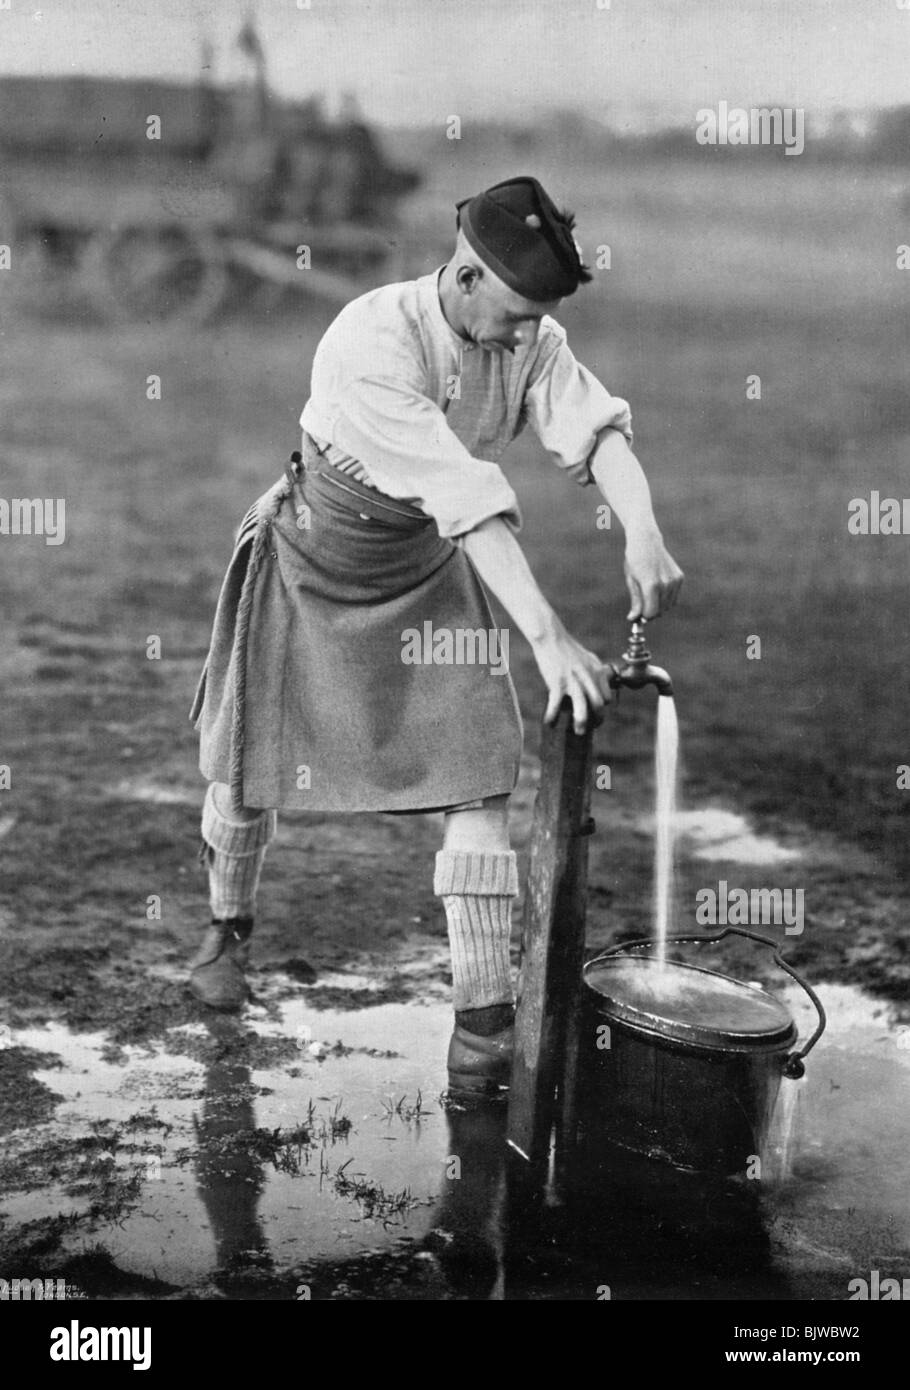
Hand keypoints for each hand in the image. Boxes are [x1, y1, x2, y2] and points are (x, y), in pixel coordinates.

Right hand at [530, 618, 617, 733]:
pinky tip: (549, 721)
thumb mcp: (587, 658)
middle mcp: (588, 677)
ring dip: (581, 723)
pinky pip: (556, 704)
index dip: (602, 706)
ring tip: (578, 732)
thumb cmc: (567, 648)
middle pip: (598, 704)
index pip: (606, 696)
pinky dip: (552, 715)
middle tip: (591, 727)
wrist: (551, 637)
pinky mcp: (557, 682)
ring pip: (582, 708)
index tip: (595, 712)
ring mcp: (573, 681)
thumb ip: (594, 672)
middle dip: (597, 719)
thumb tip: (597, 684)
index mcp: (597, 671)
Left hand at [623, 525, 683, 620]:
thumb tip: (633, 619)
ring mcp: (675, 580)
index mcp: (651, 585)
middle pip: (660, 611)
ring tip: (649, 595)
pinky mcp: (680, 577)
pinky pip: (674, 598)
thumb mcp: (631, 581)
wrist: (646, 541)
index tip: (638, 615)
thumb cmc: (634, 561)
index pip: (651, 613)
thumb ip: (635, 601)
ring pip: (668, 606)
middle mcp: (666, 583)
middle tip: (642, 607)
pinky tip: (658, 588)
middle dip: (651, 612)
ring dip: (659, 606)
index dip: (644, 617)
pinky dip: (666, 598)